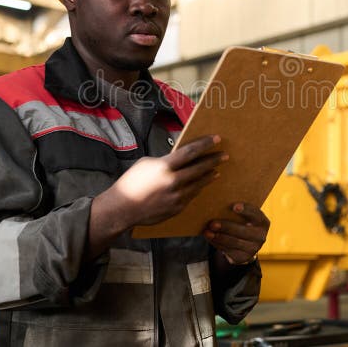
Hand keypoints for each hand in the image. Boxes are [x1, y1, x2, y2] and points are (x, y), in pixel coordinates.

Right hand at [111, 135, 225, 225]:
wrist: (122, 208)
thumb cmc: (132, 182)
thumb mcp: (146, 163)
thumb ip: (165, 161)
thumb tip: (180, 158)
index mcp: (164, 167)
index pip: (190, 152)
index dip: (205, 144)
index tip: (216, 139)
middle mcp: (173, 182)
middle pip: (199, 168)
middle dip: (213, 160)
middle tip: (224, 155)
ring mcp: (176, 197)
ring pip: (199, 183)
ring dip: (209, 175)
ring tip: (217, 170)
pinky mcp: (177, 208)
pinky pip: (191, 196)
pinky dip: (197, 188)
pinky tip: (202, 184)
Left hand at [204, 202, 269, 265]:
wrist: (246, 243)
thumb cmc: (242, 222)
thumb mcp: (244, 216)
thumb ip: (236, 211)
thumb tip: (217, 206)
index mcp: (262, 221)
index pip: (255, 213)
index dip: (245, 210)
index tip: (234, 206)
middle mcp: (260, 236)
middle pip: (243, 231)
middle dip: (226, 227)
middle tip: (212, 223)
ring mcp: (253, 248)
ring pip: (234, 242)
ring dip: (219, 237)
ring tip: (207, 232)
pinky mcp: (243, 257)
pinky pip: (229, 251)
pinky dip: (217, 244)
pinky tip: (210, 238)